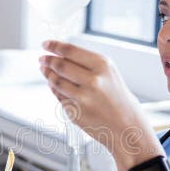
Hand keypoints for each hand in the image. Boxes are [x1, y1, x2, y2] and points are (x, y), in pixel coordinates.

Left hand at [39, 39, 162, 169]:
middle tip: (42, 59)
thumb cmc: (117, 98)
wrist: (127, 126)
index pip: (70, 51)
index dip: (54, 46)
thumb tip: (58, 56)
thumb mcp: (109, 74)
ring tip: (45, 70)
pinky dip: (55, 90)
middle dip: (48, 60)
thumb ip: (85, 64)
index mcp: (102, 65)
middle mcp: (93, 80)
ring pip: (56, 81)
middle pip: (60, 65)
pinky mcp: (75, 112)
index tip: (45, 44)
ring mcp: (82, 98)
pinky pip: (59, 97)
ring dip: (48, 75)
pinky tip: (56, 87)